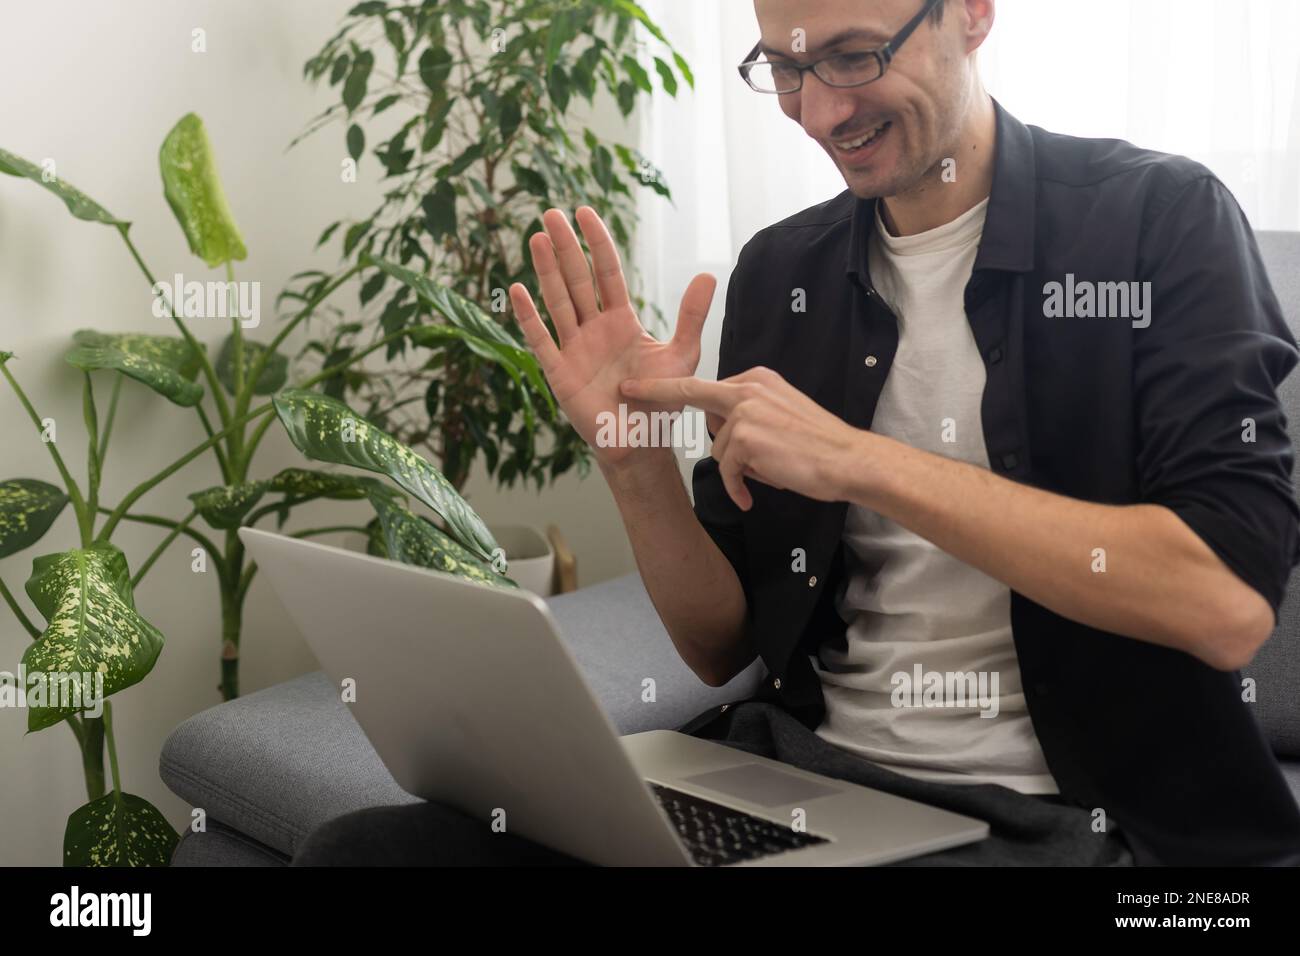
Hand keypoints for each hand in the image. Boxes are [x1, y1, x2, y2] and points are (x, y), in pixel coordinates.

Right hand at [509, 206, 716, 467]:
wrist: (641, 443)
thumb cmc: (660, 401)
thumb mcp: (682, 354)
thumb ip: (690, 316)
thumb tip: (708, 273)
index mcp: (621, 320)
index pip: (606, 272)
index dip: (596, 242)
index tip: (584, 212)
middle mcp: (593, 328)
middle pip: (577, 279)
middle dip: (565, 246)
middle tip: (551, 212)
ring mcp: (574, 348)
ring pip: (558, 301)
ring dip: (547, 271)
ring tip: (537, 237)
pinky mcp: (559, 373)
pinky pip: (542, 340)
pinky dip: (529, 316)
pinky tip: (518, 290)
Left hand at [621, 366, 869, 509]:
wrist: (847, 460)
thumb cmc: (818, 447)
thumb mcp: (781, 415)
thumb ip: (749, 415)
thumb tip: (721, 435)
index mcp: (757, 379)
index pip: (706, 384)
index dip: (667, 387)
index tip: (632, 387)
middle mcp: (748, 388)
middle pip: (693, 396)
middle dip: (659, 396)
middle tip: (628, 392)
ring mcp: (744, 411)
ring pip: (717, 447)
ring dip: (737, 468)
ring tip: (769, 473)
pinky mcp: (744, 438)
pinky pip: (727, 470)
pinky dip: (738, 487)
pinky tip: (751, 498)